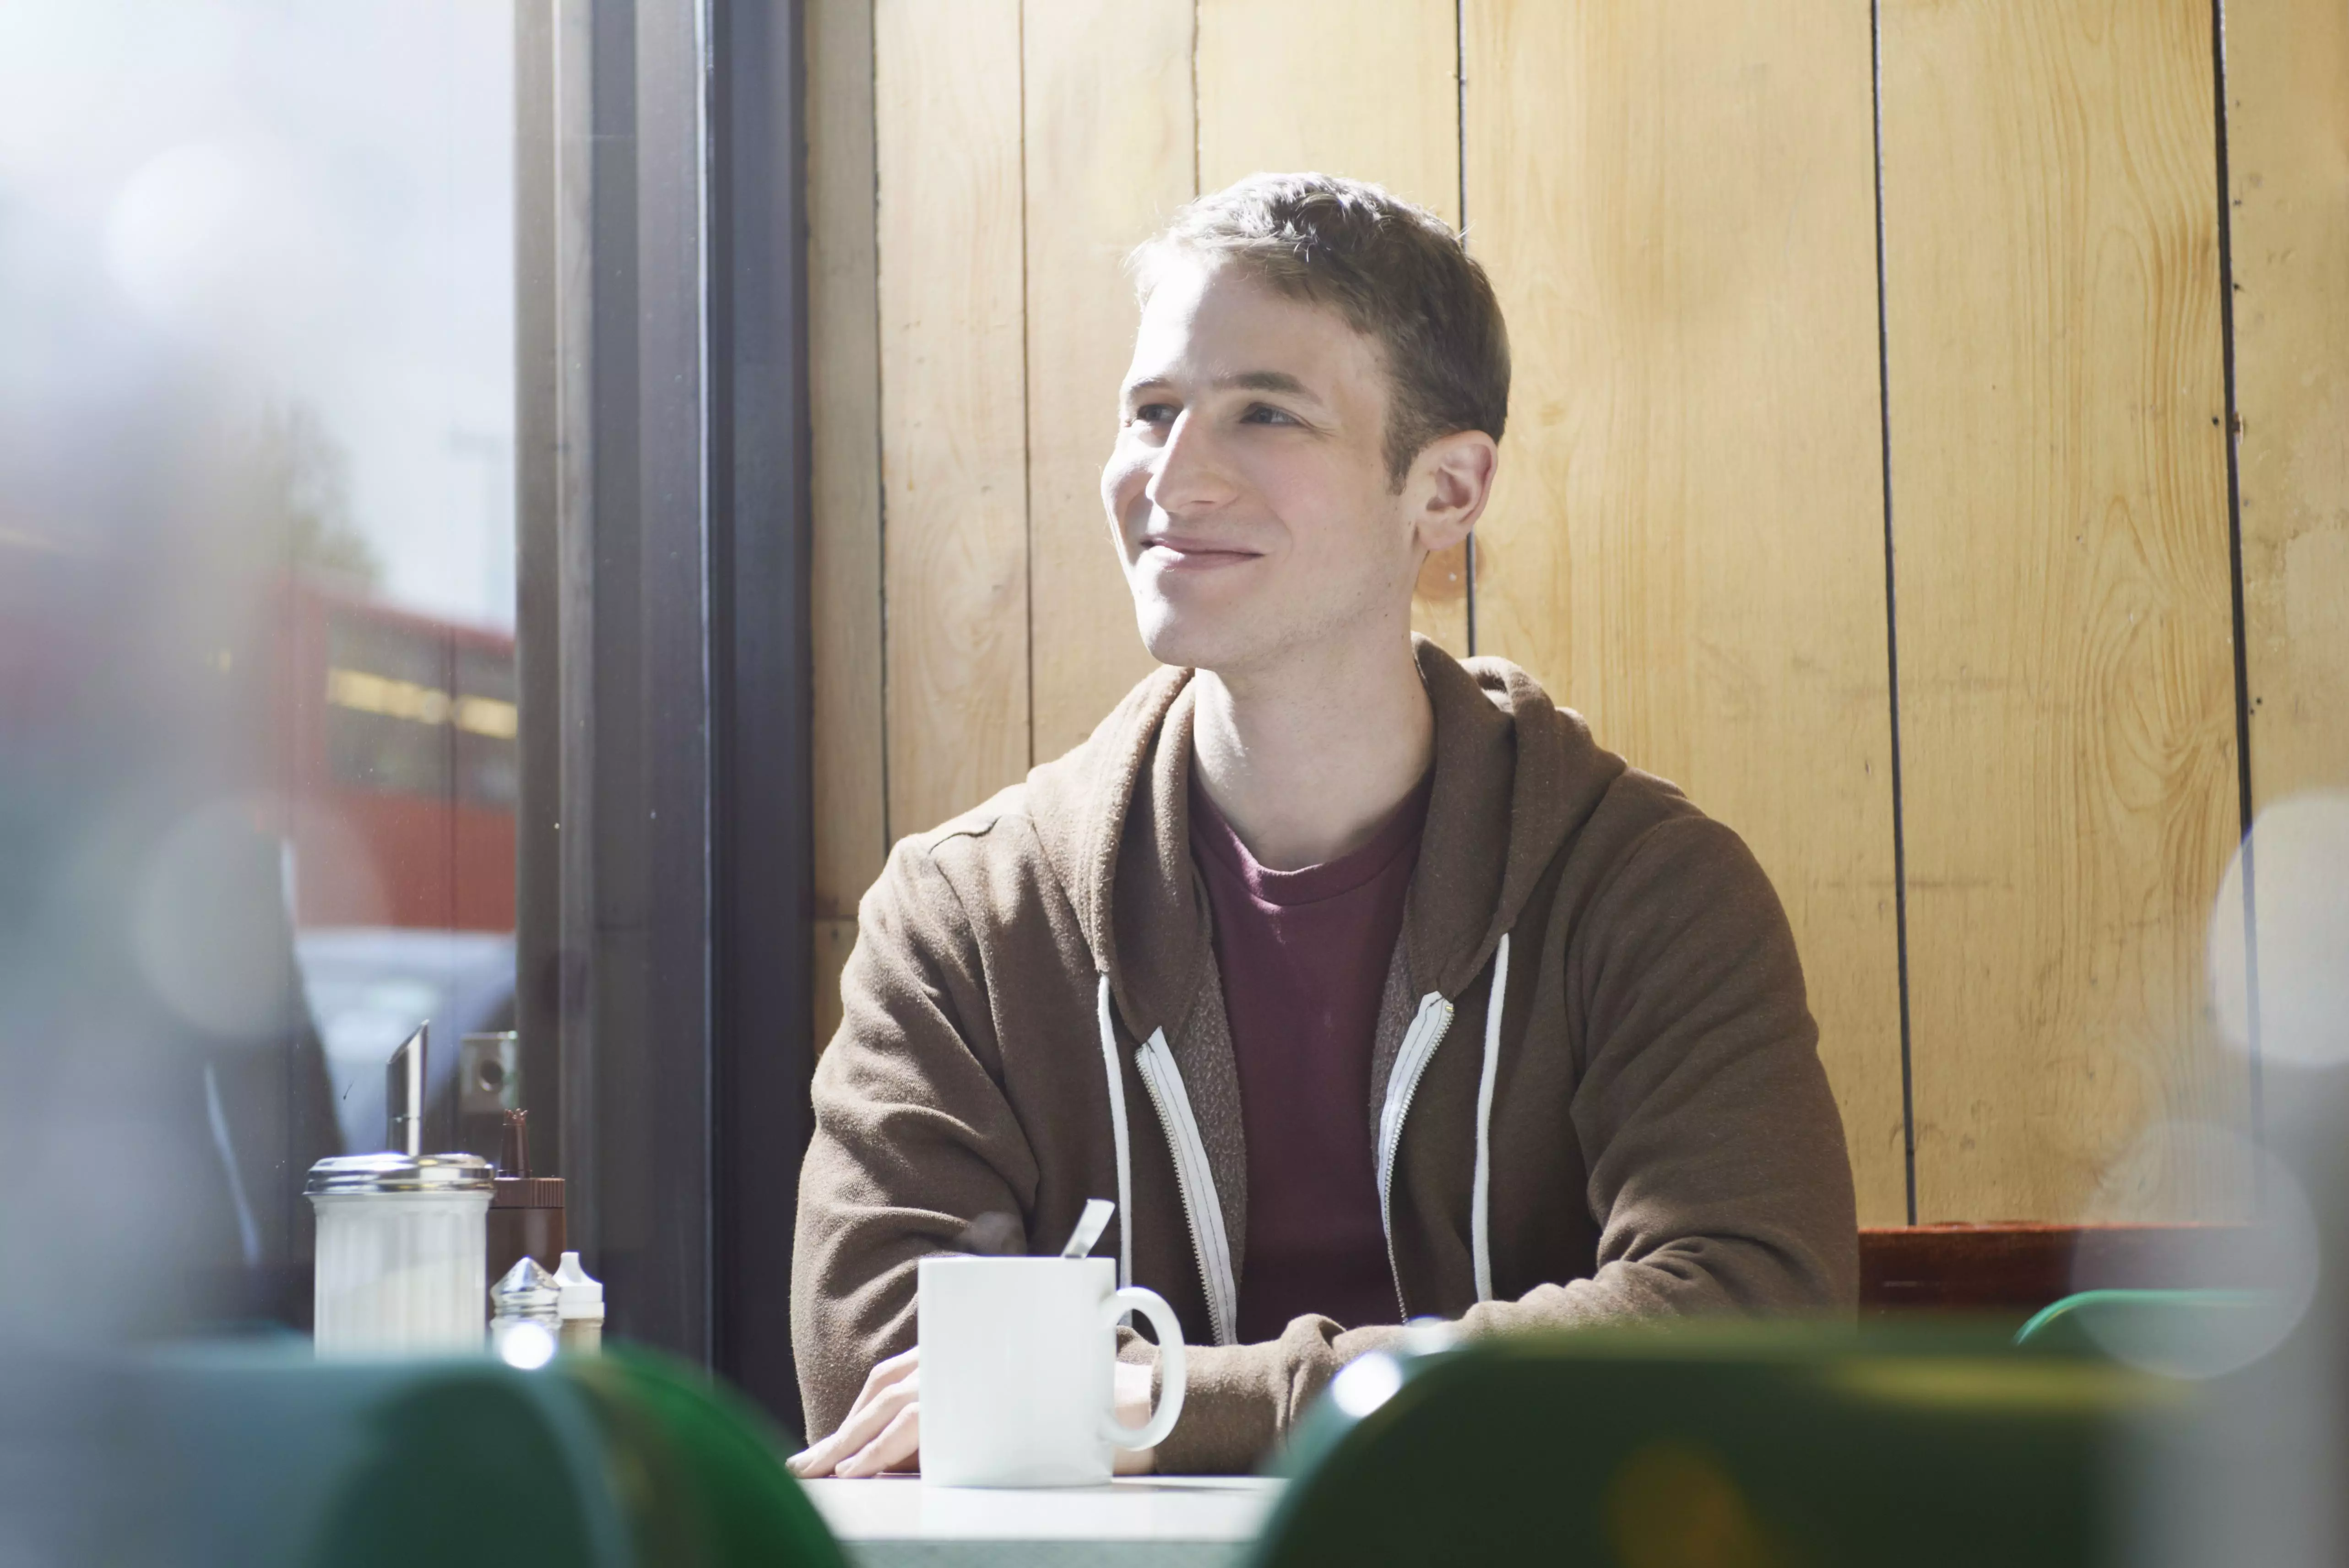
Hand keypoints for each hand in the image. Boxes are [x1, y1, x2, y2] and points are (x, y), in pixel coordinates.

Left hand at [785, 1349, 1161, 1478]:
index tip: (835, 1441)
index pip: (897, 1376)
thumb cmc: (1077, 1398)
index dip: (863, 1408)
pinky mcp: (980, 1406)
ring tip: (823, 1470)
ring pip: (894, 1407)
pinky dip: (882, 1448)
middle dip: (843, 1431)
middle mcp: (964, 1356)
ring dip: (852, 1443)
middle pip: (886, 1391)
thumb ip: (975, 1396)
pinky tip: (860, 1468)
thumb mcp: (1016, 1390)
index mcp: (966, 1347)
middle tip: (805, 1464)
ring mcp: (971, 1378)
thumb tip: (921, 1439)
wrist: (1133, 1401)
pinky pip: (919, 1426)